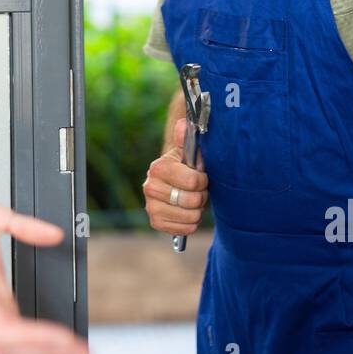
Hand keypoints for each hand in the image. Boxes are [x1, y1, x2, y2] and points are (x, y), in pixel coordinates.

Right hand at [143, 118, 208, 238]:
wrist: (173, 182)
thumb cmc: (185, 167)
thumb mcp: (187, 151)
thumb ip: (186, 139)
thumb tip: (183, 124)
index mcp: (158, 168)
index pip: (192, 181)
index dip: (203, 180)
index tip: (202, 176)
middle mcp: (149, 187)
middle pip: (192, 200)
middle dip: (201, 196)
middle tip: (198, 190)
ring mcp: (151, 207)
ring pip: (191, 216)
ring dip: (198, 210)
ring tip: (193, 201)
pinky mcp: (156, 222)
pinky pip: (185, 229)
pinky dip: (192, 223)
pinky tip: (187, 212)